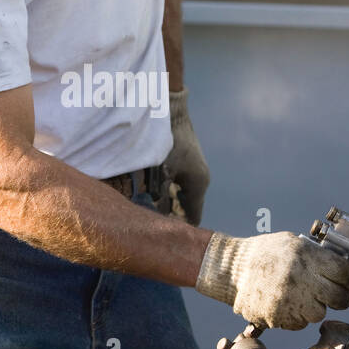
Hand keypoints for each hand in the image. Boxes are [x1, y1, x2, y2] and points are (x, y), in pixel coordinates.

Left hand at [164, 88, 209, 224]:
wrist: (170, 111)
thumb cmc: (167, 142)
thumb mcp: (160, 171)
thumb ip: (159, 196)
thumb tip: (155, 216)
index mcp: (198, 184)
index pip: (193, 218)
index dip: (181, 230)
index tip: (165, 237)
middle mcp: (200, 180)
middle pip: (187, 208)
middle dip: (171, 217)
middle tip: (152, 224)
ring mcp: (194, 170)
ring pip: (181, 196)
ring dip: (167, 203)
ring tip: (149, 209)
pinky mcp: (186, 163)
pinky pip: (178, 185)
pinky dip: (167, 191)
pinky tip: (151, 192)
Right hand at [195, 229, 348, 330]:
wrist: (232, 268)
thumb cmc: (265, 253)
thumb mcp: (294, 243)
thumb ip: (319, 256)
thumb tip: (345, 267)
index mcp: (307, 257)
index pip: (346, 274)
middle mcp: (300, 279)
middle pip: (339, 298)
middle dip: (341, 297)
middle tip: (336, 293)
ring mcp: (289, 300)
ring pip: (320, 313)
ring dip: (317, 307)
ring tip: (305, 296)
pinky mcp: (278, 317)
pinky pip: (300, 323)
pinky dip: (298, 316)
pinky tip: (289, 303)